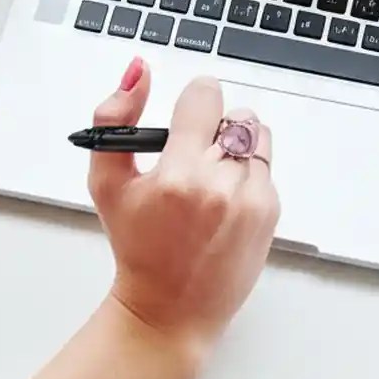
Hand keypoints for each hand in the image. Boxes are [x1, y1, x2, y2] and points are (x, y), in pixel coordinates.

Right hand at [87, 58, 280, 366]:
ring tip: (210, 177)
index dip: (193, 104)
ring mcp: (251, 199)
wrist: (170, 309)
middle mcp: (220, 185)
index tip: (185, 121)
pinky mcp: (270, 211)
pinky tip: (224, 201)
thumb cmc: (137, 246)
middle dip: (213, 128)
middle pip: (235, 114)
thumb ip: (115, 118)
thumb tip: (139, 70)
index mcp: (178, 175)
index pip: (205, 95)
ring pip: (256, 135)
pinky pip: (266, 166)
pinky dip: (248, 174)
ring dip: (235, 146)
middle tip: (192, 157)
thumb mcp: (108, 182)